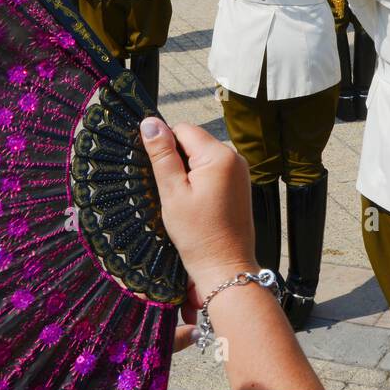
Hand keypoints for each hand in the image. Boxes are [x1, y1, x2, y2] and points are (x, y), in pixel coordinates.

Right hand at [140, 118, 256, 291]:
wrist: (225, 266)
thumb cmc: (198, 234)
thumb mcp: (172, 192)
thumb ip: (162, 155)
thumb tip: (150, 123)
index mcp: (219, 155)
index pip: (183, 129)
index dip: (165, 146)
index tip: (158, 171)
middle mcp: (234, 157)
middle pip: (193, 142)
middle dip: (177, 160)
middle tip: (171, 191)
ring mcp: (240, 171)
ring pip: (201, 157)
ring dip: (187, 172)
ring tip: (184, 201)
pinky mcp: (239, 184)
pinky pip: (213, 170)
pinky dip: (199, 181)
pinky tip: (195, 204)